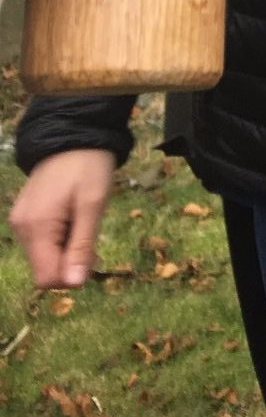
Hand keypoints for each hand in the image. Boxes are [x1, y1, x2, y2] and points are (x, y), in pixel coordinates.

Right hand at [9, 149, 116, 288]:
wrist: (74, 132)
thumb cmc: (88, 166)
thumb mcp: (93, 204)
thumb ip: (82, 245)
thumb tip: (74, 284)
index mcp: (36, 228)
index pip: (46, 278)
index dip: (71, 276)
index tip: (92, 255)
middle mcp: (22, 228)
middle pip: (45, 268)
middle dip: (71, 261)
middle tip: (91, 234)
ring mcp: (21, 220)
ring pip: (44, 254)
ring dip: (66, 248)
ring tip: (82, 220)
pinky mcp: (25, 214)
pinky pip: (41, 239)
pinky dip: (59, 236)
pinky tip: (72, 215)